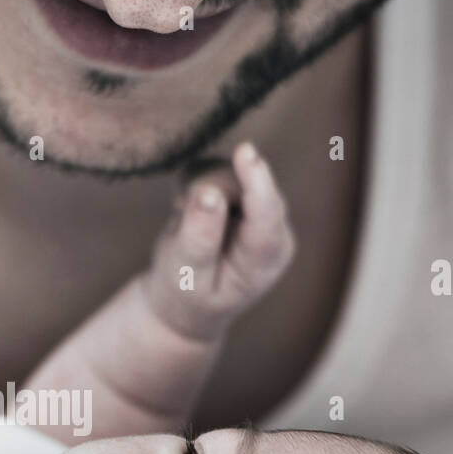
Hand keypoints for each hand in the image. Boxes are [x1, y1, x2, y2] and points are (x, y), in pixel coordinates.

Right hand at [145, 142, 294, 345]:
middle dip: (207, 191)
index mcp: (269, 256)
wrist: (182, 301)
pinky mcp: (239, 189)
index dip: (256, 181)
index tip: (245, 152)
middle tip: (180, 215)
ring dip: (195, 189)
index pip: (267, 214)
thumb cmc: (186, 295)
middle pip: (243, 185)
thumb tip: (207, 194)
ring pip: (226, 170)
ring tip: (182, 221)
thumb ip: (199, 238)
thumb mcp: (188, 276)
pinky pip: (212, 165)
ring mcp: (256, 205)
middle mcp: (272, 226)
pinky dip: (190, 182)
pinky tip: (185, 211)